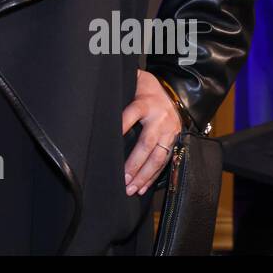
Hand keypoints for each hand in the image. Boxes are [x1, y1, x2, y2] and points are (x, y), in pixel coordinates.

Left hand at [121, 68, 181, 196]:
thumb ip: (118, 92)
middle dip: (134, 163)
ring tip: (132, 189)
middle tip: (123, 179)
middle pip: (146, 143)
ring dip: (144, 175)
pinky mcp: (175, 141)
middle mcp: (159, 118)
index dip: (122, 126)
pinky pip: (165, 161)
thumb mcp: (132, 83)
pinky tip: (143, 187)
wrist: (172, 91)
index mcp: (145, 103)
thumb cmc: (144, 88)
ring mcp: (169, 131)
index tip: (109, 141)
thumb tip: (97, 100)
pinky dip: (154, 176)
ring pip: (157, 157)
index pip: (131, 115)